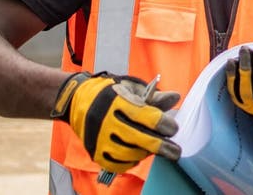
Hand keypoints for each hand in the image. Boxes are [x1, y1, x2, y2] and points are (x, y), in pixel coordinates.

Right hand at [50, 72, 180, 172]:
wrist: (77, 100)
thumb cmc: (110, 93)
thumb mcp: (131, 88)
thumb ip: (154, 96)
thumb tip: (175, 97)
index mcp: (116, 100)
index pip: (144, 115)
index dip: (163, 123)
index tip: (173, 128)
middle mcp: (105, 120)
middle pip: (138, 138)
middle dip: (160, 146)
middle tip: (175, 151)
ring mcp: (98, 138)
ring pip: (129, 153)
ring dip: (145, 152)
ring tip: (152, 147)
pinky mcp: (94, 151)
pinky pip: (117, 164)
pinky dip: (130, 162)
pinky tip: (138, 154)